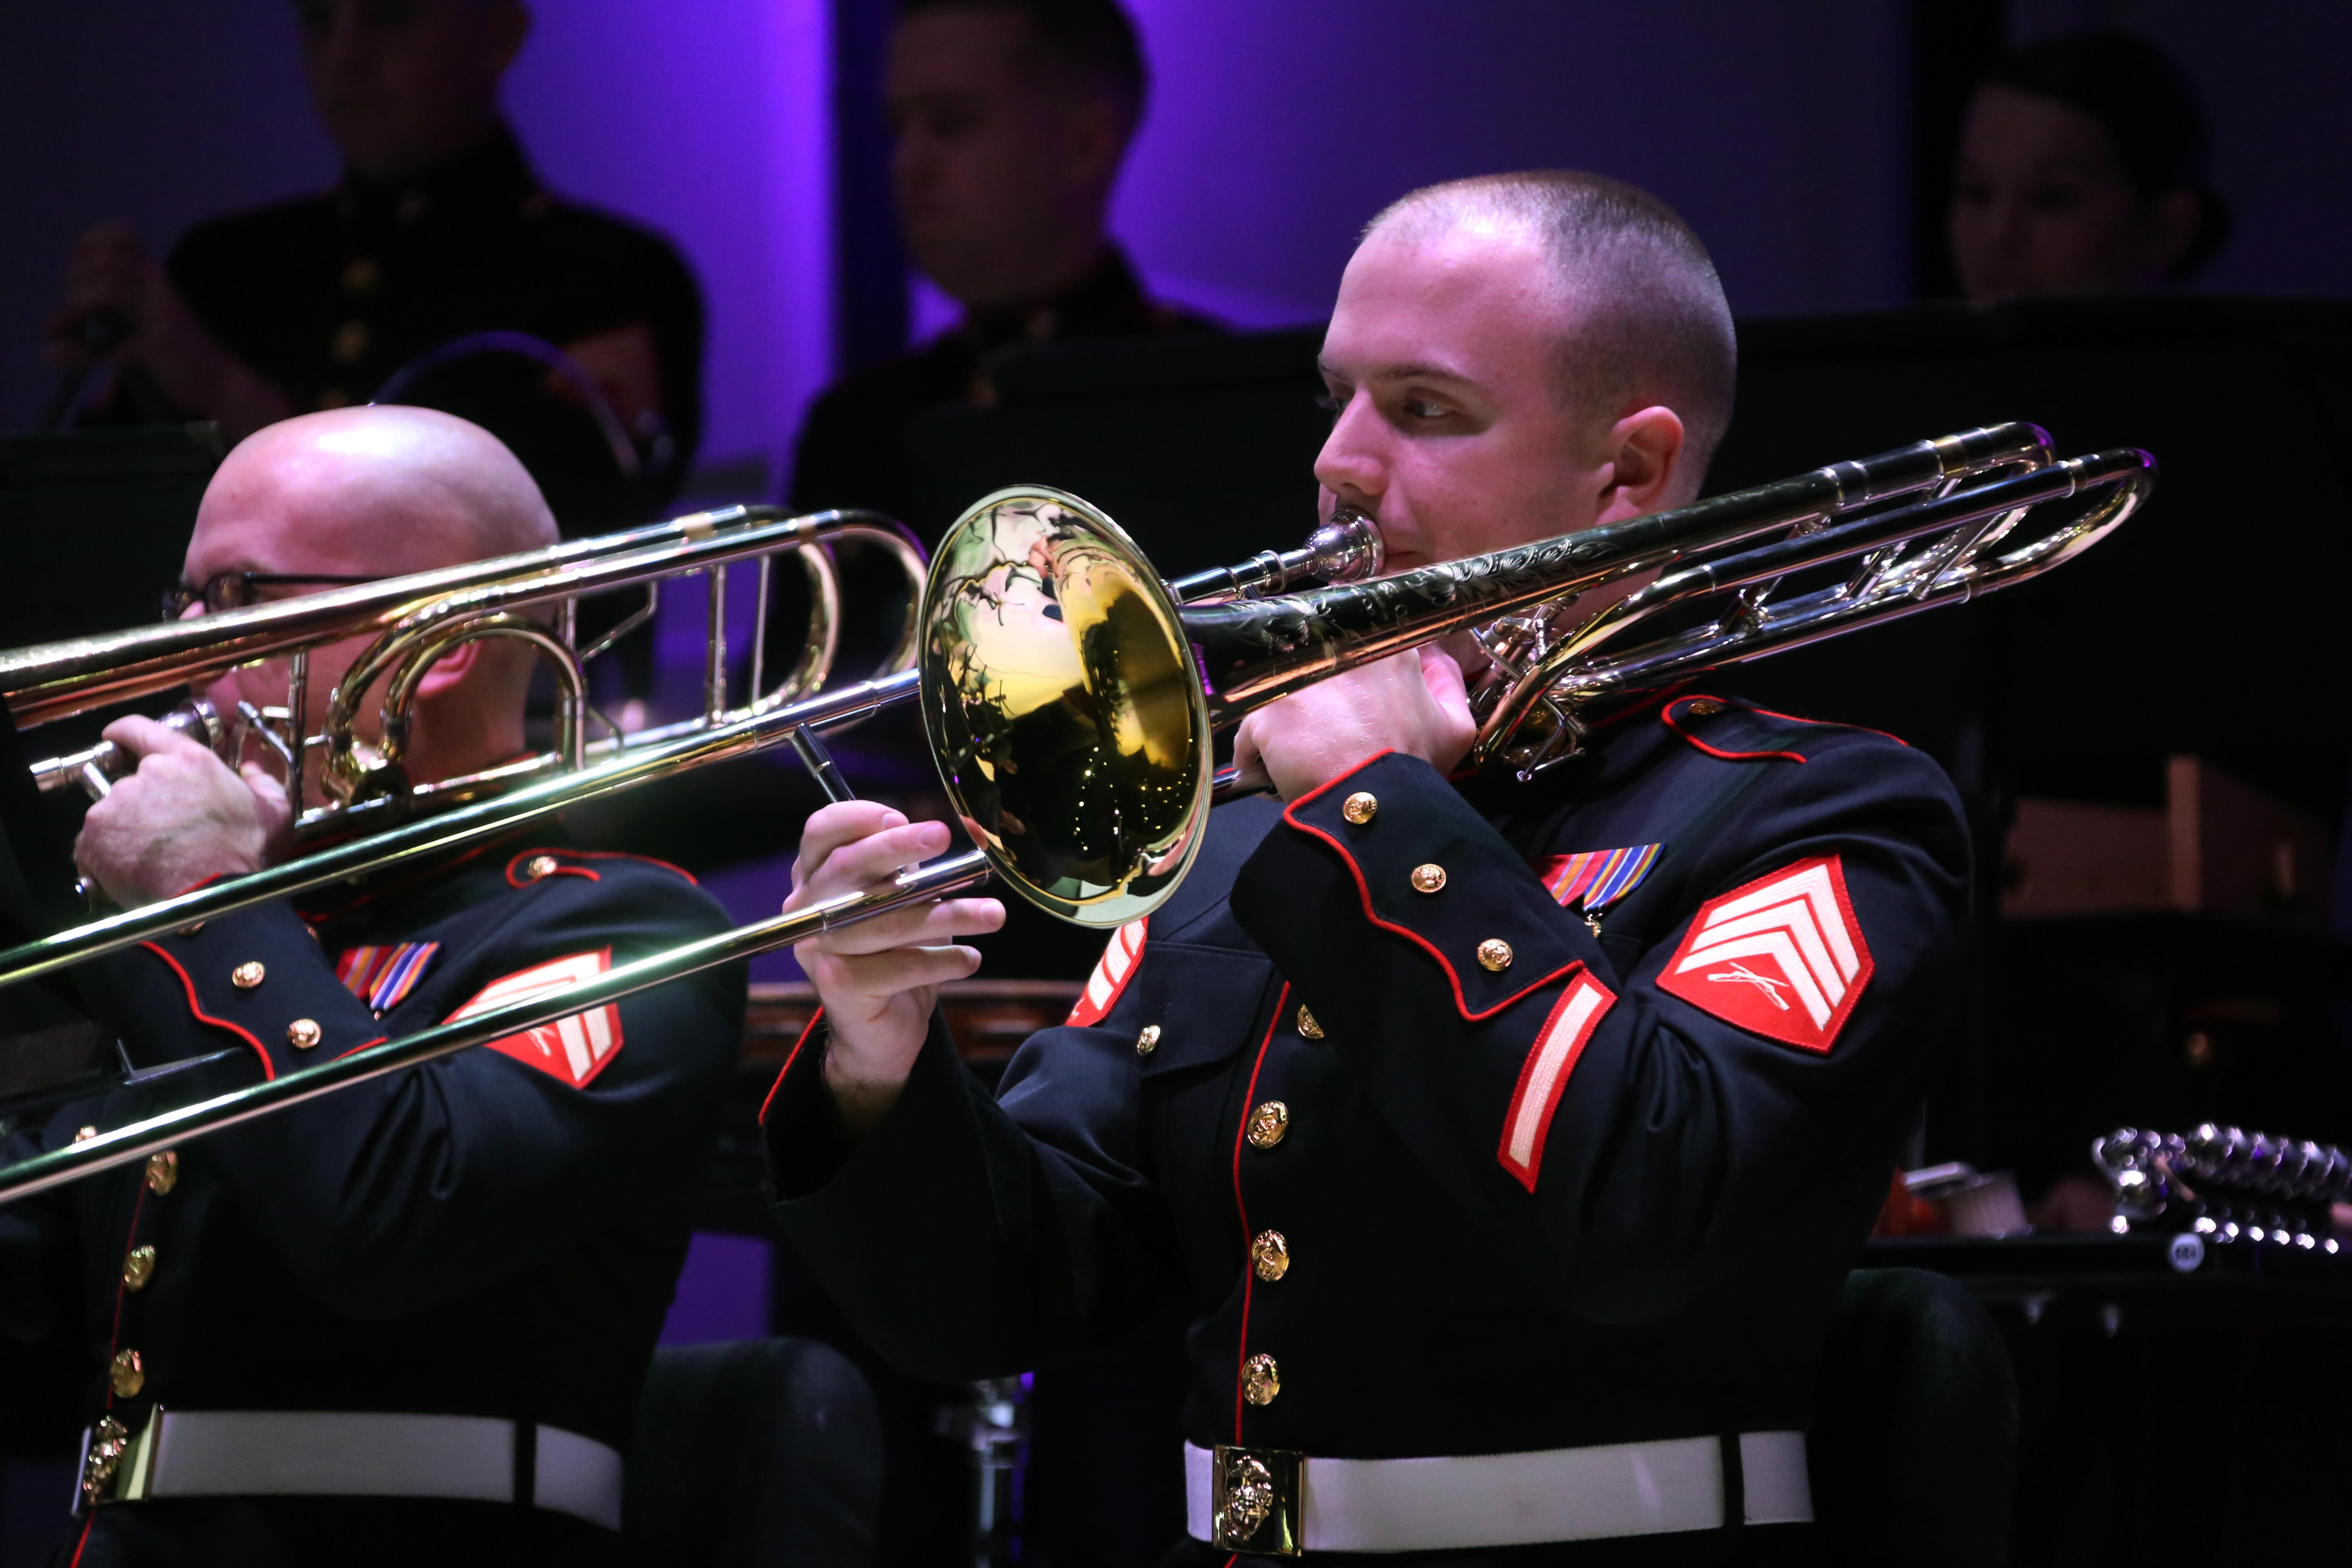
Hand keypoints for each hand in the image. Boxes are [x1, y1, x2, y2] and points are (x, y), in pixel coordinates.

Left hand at [48, 223, 292, 436]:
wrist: (221, 383)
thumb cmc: (180, 357)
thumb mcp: (139, 328)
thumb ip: (99, 322)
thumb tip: (48, 328)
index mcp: (156, 279)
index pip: (120, 237)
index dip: (89, 245)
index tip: (78, 267)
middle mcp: (159, 288)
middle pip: (106, 259)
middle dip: (77, 280)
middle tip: (76, 309)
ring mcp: (160, 314)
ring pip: (109, 287)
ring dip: (80, 305)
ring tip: (77, 328)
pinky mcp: (158, 344)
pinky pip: (111, 341)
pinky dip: (79, 351)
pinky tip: (60, 357)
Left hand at [73, 717, 290, 907]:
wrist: (213, 898)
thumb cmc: (246, 856)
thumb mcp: (275, 813)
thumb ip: (263, 783)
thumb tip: (253, 771)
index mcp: (188, 761)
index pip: (139, 729)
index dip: (124, 733)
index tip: (118, 740)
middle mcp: (147, 775)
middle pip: (128, 780)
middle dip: (140, 802)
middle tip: (161, 829)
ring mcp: (115, 805)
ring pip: (111, 813)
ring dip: (124, 830)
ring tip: (149, 858)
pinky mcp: (95, 837)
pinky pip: (92, 845)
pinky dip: (106, 856)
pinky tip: (131, 872)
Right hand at [788, 802, 1003, 1135]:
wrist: (881, 1028)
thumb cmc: (895, 952)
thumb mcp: (910, 898)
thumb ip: (925, 863)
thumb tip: (972, 829)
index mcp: (818, 875)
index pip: (821, 832)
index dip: (857, 818)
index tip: (901, 816)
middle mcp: (809, 909)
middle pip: (848, 867)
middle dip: (898, 847)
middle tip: (943, 836)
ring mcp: (818, 949)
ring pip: (884, 920)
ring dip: (947, 913)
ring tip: (993, 915)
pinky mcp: (838, 988)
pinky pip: (898, 966)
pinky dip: (941, 960)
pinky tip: (970, 960)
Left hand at [1230, 644, 1476, 800]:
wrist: (1374, 810)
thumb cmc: (1414, 770)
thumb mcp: (1453, 727)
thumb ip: (1445, 682)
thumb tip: (1430, 661)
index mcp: (1386, 647)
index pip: (1353, 630)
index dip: (1343, 656)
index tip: (1342, 686)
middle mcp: (1339, 651)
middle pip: (1309, 655)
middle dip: (1307, 684)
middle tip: (1317, 720)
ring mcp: (1299, 679)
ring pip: (1278, 690)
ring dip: (1281, 717)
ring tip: (1290, 750)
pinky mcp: (1268, 710)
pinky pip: (1251, 729)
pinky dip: (1254, 752)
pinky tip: (1267, 772)